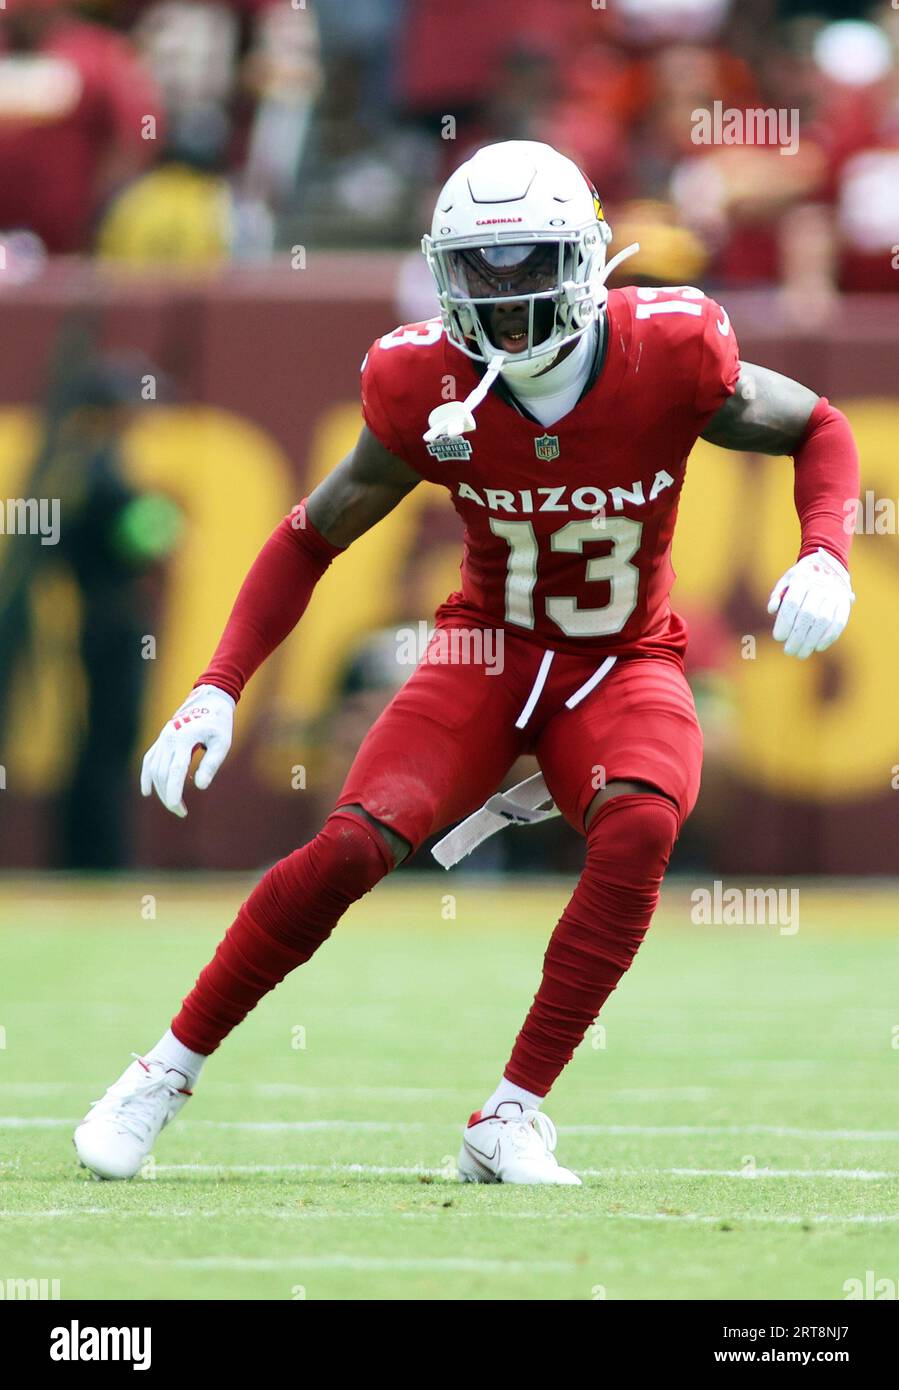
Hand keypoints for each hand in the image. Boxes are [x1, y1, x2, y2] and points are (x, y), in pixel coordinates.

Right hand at [140, 684, 234, 816]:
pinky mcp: (161, 740)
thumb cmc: (219, 724)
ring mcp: (162, 739)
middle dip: (169, 796)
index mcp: (185, 738)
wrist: (209, 701)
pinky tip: (147, 792)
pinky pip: (148, 760)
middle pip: (163, 773)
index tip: (177, 807)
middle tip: (182, 812)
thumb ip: (211, 764)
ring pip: (154, 770)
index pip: (176, 770)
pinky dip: (146, 776)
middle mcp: (169, 738)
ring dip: (161, 790)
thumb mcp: (223, 743)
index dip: (174, 790)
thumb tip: (200, 786)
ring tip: (176, 805)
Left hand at [767, 547, 854, 658]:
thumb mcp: (786, 581)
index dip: (784, 623)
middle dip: (797, 637)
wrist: (829, 563)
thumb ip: (777, 595)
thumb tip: (772, 610)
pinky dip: (829, 637)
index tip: (778, 637)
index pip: (792, 604)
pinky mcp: (844, 602)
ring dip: (812, 640)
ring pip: (823, 621)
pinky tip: (818, 647)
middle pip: (807, 615)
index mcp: (802, 579)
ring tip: (801, 653)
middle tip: (789, 651)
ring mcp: (834, 594)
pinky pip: (839, 622)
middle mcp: (819, 586)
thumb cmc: (801, 578)